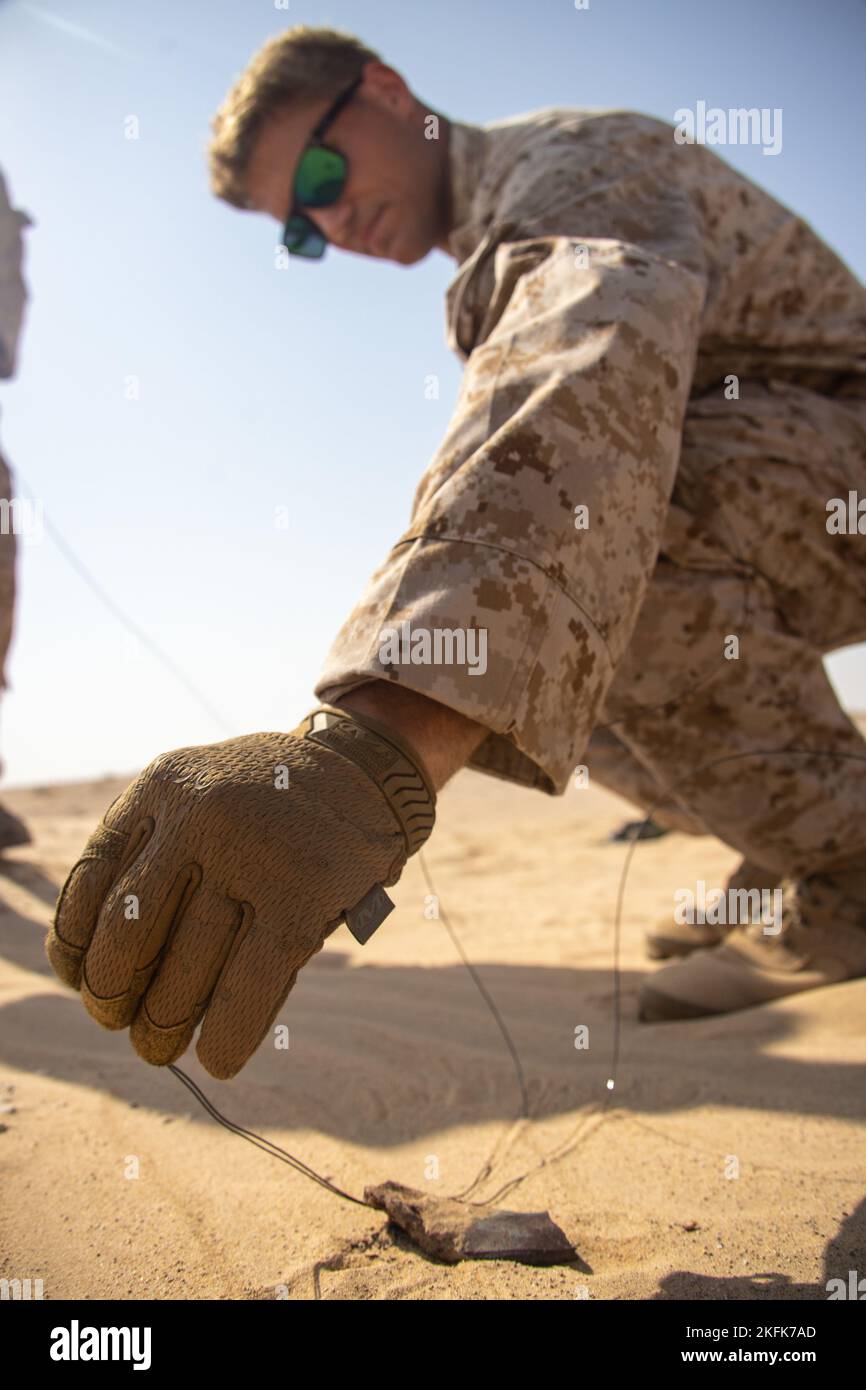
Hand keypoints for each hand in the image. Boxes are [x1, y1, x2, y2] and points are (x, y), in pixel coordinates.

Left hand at [45, 705, 435, 1078]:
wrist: (364, 769)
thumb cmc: (265, 803)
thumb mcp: (199, 795)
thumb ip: (149, 855)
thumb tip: (91, 974)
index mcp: (163, 787)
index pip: (89, 884)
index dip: (73, 947)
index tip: (78, 977)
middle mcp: (200, 815)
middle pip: (126, 937)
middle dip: (110, 997)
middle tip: (118, 1022)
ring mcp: (254, 855)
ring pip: (182, 975)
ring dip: (161, 1029)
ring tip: (160, 1046)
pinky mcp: (303, 896)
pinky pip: (248, 990)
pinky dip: (227, 1039)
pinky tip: (219, 1059)